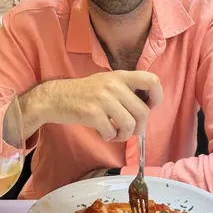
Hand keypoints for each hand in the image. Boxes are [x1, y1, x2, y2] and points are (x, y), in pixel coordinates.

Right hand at [30, 70, 162, 141]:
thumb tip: (147, 107)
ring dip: (125, 135)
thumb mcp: (107, 81)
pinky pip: (112, 132)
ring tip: (115, 133)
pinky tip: (103, 133)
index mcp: (120, 76)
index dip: (156, 97)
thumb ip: (127, 89)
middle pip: (144, 112)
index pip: (152, 80)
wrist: (56, 97)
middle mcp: (114, 85)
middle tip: (130, 130)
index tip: (148, 106)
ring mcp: (103, 99)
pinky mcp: (92, 113)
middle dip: (140, 127)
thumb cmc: (84, 92)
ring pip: (130, 125)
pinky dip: (110, 137)